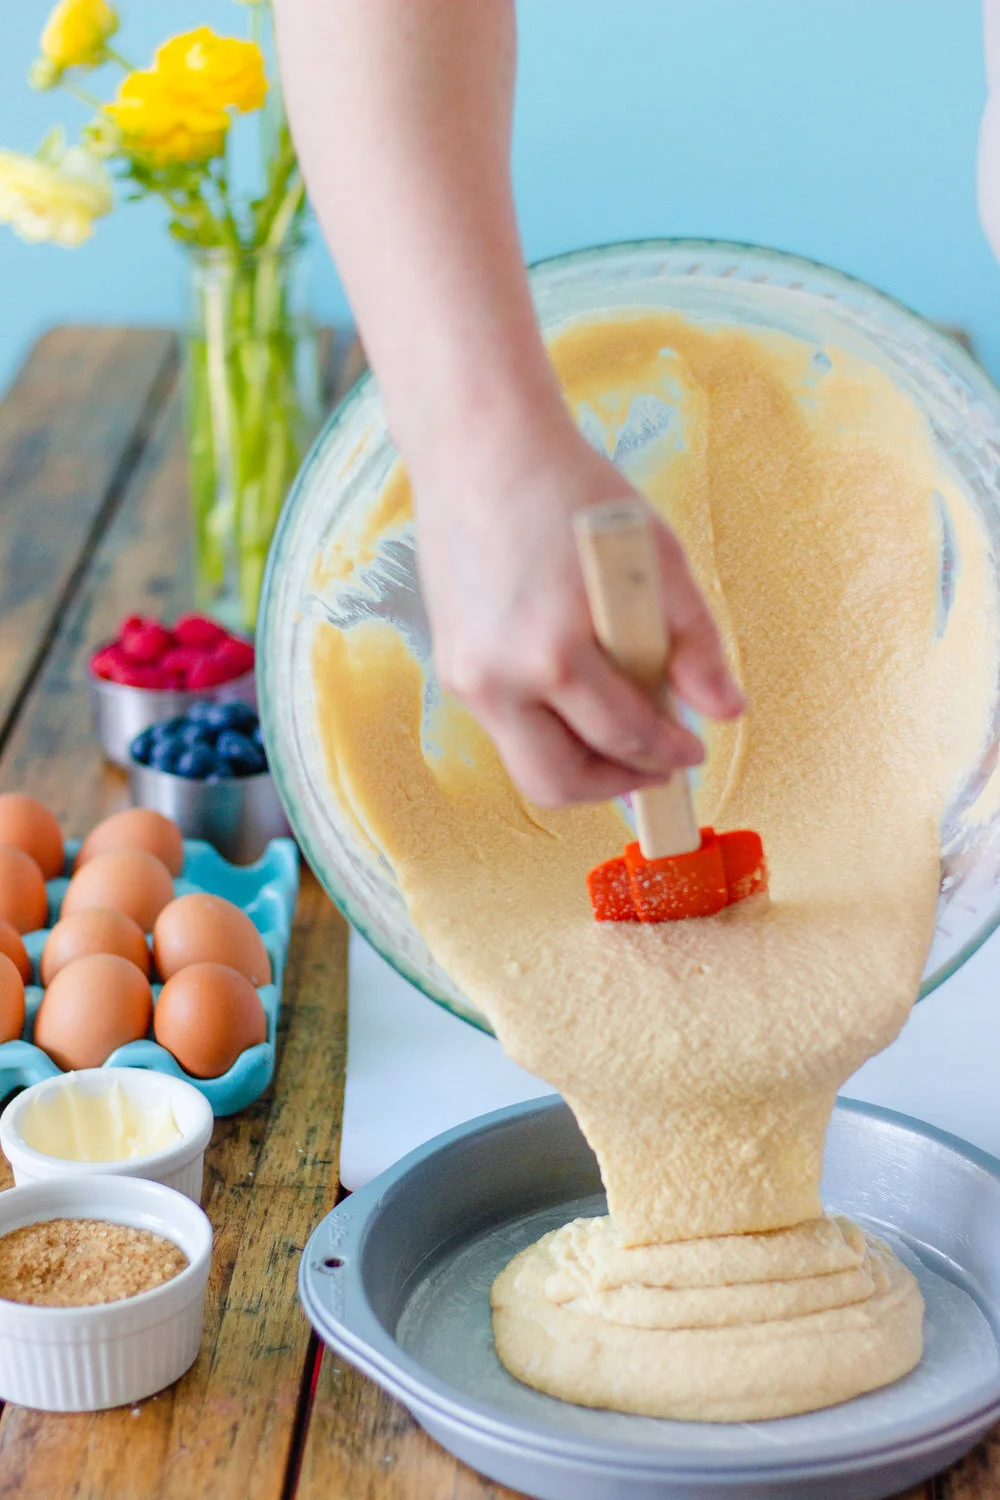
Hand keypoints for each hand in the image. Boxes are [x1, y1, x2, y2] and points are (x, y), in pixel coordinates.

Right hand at [413, 409, 743, 807]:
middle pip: (556, 782)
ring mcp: (465, 676)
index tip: (694, 752)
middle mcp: (497, 677)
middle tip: (656, 769)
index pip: (621, 736)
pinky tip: (582, 693)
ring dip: (580, 763)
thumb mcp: (656, 558)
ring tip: (623, 736)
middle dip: (615, 786)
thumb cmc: (569, 492)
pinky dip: (550, 727)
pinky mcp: (452, 665)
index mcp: (552, 651)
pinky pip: (506, 725)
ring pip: (525, 763)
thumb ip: (694, 641)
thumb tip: (728, 711)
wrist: (478, 448)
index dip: (667, 755)